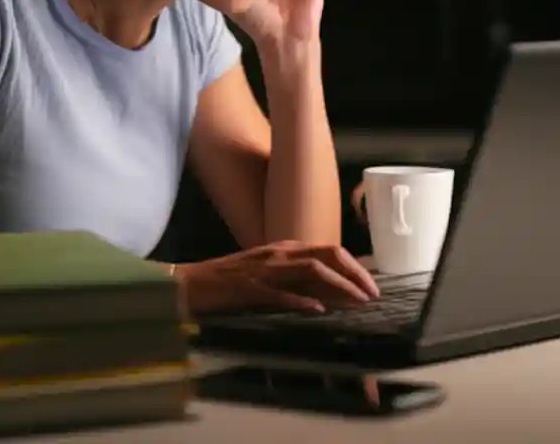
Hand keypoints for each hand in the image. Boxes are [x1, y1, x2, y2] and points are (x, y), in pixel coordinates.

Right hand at [178, 240, 378, 314]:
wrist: (186, 284)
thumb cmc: (227, 282)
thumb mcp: (267, 274)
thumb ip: (296, 280)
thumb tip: (330, 296)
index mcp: (284, 249)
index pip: (329, 250)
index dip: (355, 267)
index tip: (372, 286)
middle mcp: (278, 254)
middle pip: (327, 255)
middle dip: (355, 274)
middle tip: (373, 295)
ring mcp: (263, 269)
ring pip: (310, 271)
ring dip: (338, 286)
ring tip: (357, 303)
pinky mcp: (247, 288)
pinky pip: (279, 293)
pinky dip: (300, 301)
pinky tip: (317, 311)